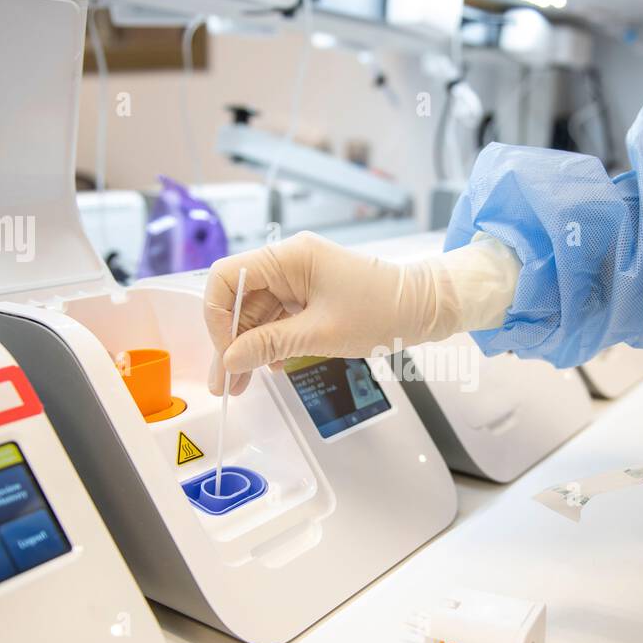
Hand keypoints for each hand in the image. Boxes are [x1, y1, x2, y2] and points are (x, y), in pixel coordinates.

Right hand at [203, 231, 455, 395]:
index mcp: (289, 257)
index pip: (227, 277)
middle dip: (231, 342)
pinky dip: (270, 344)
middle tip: (224, 384)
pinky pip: (278, 319)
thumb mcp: (320, 334)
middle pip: (240, 301)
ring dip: (248, 349)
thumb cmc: (382, 312)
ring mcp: (299, 280)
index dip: (217, 316)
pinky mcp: (310, 297)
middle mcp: (289, 263)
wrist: (425, 309)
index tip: (224, 352)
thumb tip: (230, 358)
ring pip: (257, 314)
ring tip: (240, 386)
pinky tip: (266, 369)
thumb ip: (270, 344)